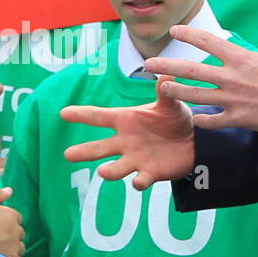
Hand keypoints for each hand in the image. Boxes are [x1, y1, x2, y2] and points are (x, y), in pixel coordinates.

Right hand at [62, 85, 194, 191]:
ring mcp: (135, 159)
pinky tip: (138, 182)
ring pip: (117, 167)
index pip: (99, 117)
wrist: (193, 141)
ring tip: (102, 172)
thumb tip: (167, 74)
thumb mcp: (170, 104)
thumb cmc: (174, 118)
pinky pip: (141, 179)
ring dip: (110, 170)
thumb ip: (165, 92)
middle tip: (68, 155)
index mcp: (125, 121)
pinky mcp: (149, 173)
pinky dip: (139, 182)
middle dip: (84, 151)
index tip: (64, 113)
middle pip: (100, 147)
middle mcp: (125, 141)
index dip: (82, 115)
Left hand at [144, 15, 257, 134]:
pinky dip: (203, 119)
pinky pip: (214, 120)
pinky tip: (194, 118)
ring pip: (196, 95)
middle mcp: (232, 77)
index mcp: (241, 58)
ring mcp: (233, 99)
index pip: (208, 41)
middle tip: (148, 64)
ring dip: (176, 92)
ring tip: (161, 88)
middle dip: (167, 65)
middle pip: (192, 69)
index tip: (174, 30)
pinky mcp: (238, 118)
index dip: (188, 34)